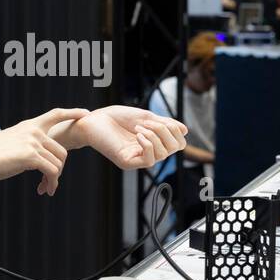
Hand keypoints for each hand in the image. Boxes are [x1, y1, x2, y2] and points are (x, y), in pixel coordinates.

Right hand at [0, 107, 88, 195]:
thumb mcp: (8, 142)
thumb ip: (23, 144)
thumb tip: (30, 155)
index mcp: (28, 126)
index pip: (55, 114)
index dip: (72, 113)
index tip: (85, 113)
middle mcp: (33, 131)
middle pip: (61, 150)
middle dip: (59, 169)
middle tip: (50, 183)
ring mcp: (33, 142)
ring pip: (58, 163)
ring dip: (54, 179)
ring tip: (46, 188)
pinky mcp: (30, 156)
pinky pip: (52, 171)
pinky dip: (51, 183)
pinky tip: (44, 189)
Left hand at [72, 105, 187, 170]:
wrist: (93, 120)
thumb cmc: (116, 117)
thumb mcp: (145, 117)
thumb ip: (164, 124)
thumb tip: (185, 130)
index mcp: (153, 142)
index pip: (177, 143)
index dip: (175, 131)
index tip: (158, 119)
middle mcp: (147, 153)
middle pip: (174, 149)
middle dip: (166, 131)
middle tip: (148, 122)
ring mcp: (137, 159)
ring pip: (163, 155)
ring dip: (155, 136)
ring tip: (139, 127)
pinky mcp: (127, 162)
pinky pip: (149, 160)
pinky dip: (148, 144)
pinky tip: (138, 135)